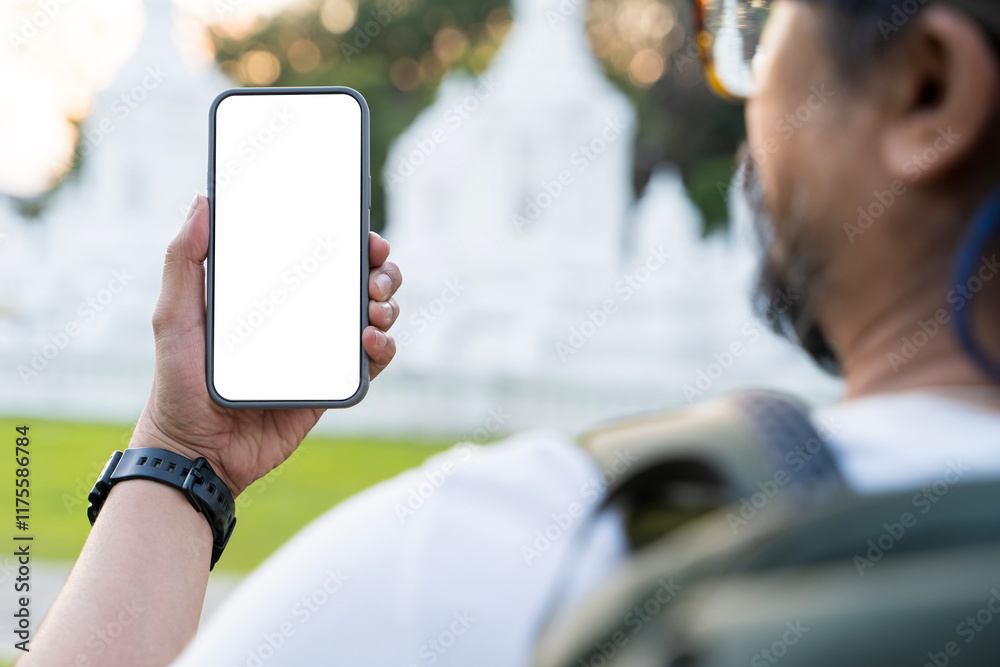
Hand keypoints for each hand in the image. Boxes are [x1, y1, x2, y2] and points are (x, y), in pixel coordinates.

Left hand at [130, 195, 401, 495]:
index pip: (318, 255)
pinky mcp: (331, 387)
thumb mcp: (173, 317)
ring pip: (372, 316)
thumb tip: (202, 202)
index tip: (363, 231)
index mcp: (270, 295)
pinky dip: (383, 348)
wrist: (197, 453)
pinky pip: (371, 363)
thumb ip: (183, 261)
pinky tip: (371, 342)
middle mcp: (300, 319)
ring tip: (376, 309)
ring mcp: (319, 352)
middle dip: (380, 270)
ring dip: (388, 304)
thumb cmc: (177, 385)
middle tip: (376, 272)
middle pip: (356, 282)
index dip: (348, 239)